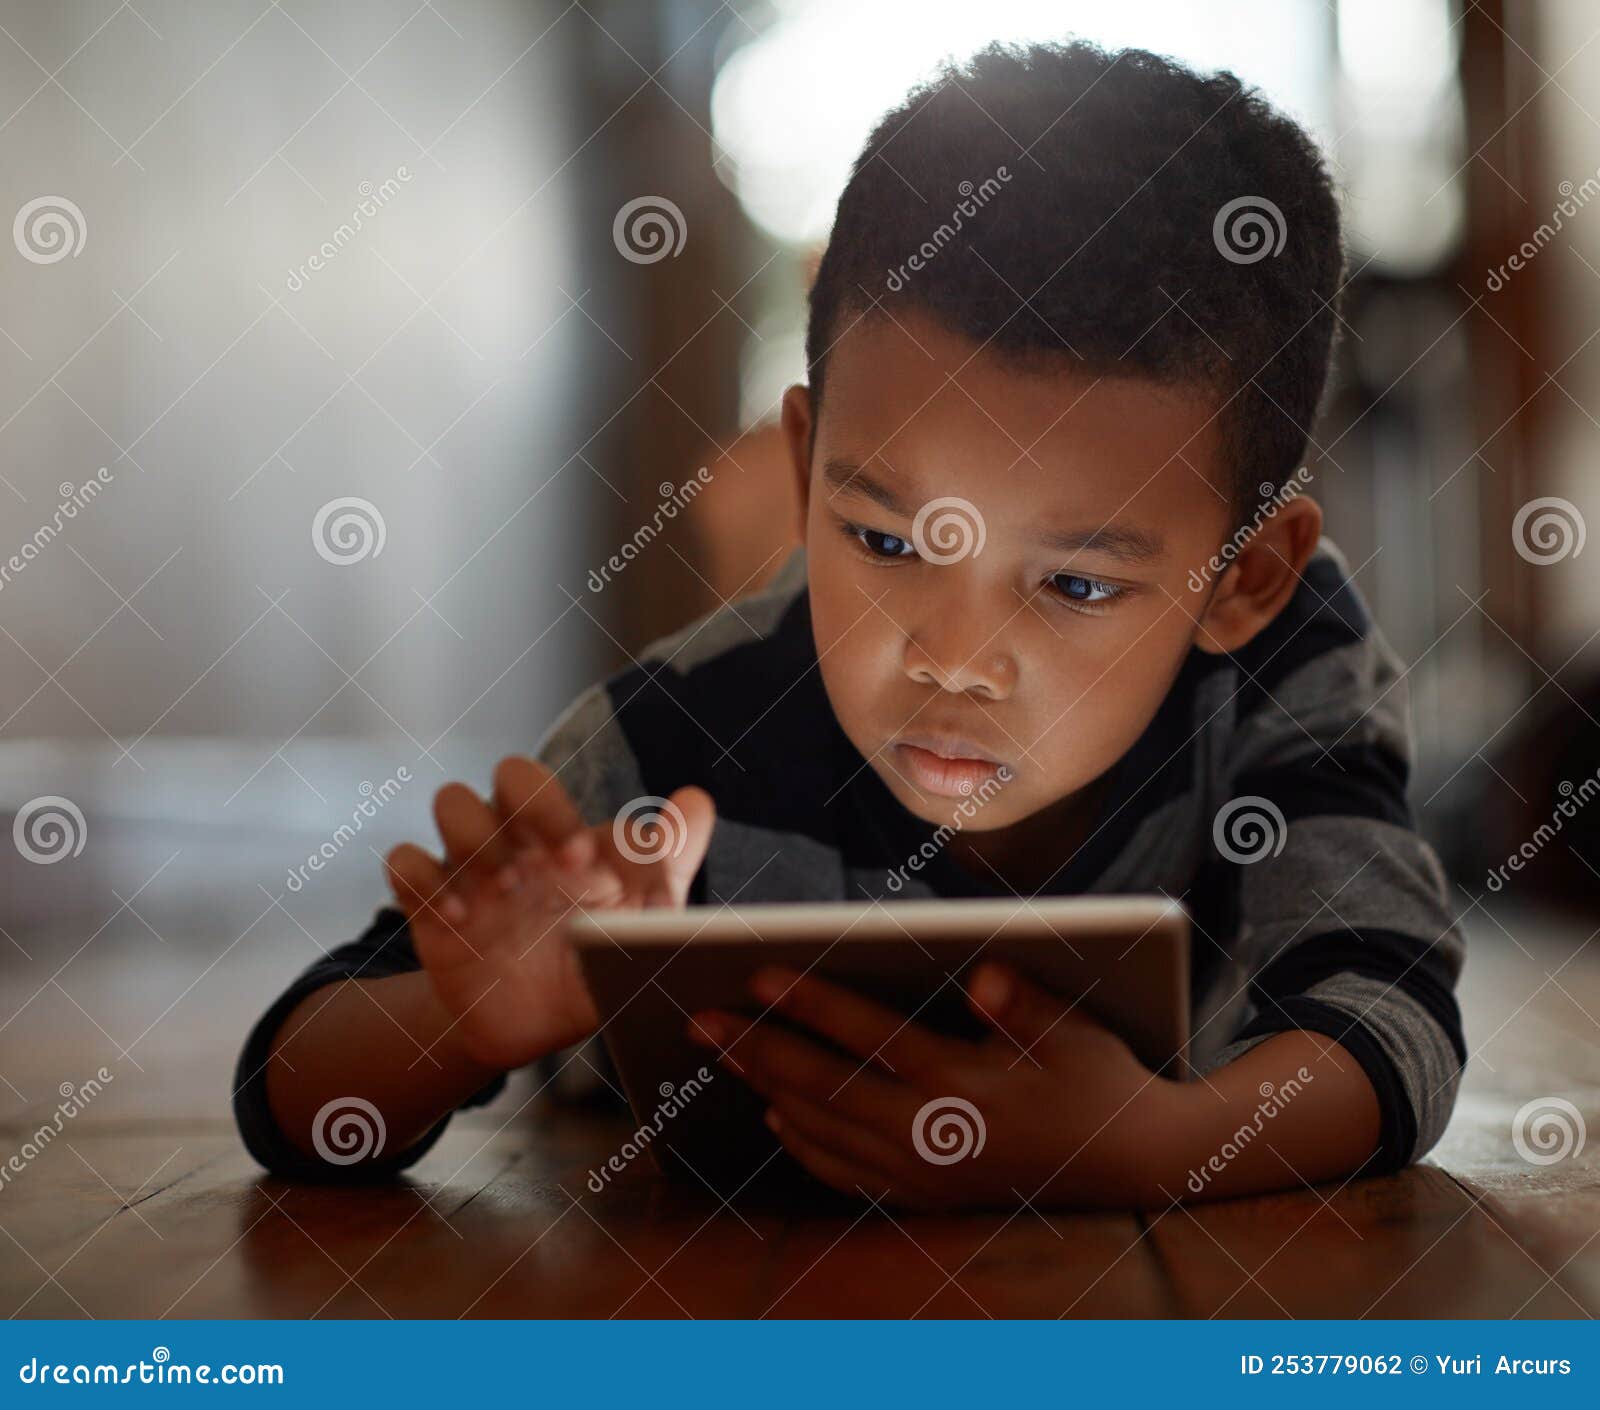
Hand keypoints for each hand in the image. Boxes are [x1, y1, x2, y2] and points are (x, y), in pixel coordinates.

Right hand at [386, 755, 714, 1070]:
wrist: (536, 1022)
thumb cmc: (594, 953)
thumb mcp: (640, 915)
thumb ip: (670, 858)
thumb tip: (696, 799)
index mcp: (567, 831)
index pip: (570, 788)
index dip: (575, 813)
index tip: (592, 867)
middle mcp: (519, 836)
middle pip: (512, 772)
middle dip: (538, 805)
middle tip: (565, 863)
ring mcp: (472, 867)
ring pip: (452, 801)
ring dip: (480, 837)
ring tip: (508, 888)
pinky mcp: (431, 906)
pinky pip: (405, 863)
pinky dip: (427, 881)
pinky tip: (463, 919)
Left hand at [688, 961, 1197, 1210]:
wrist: (1131, 1164)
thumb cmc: (1100, 1079)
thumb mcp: (1075, 1032)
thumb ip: (1023, 1003)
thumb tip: (983, 975)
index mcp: (962, 1083)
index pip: (867, 1036)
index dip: (810, 1002)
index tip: (757, 972)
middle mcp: (931, 1132)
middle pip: (824, 1085)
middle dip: (756, 1047)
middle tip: (698, 1019)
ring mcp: (923, 1169)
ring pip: (823, 1129)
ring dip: (766, 1088)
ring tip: (719, 1056)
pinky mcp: (926, 1192)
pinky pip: (846, 1172)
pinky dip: (803, 1143)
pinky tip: (777, 1117)